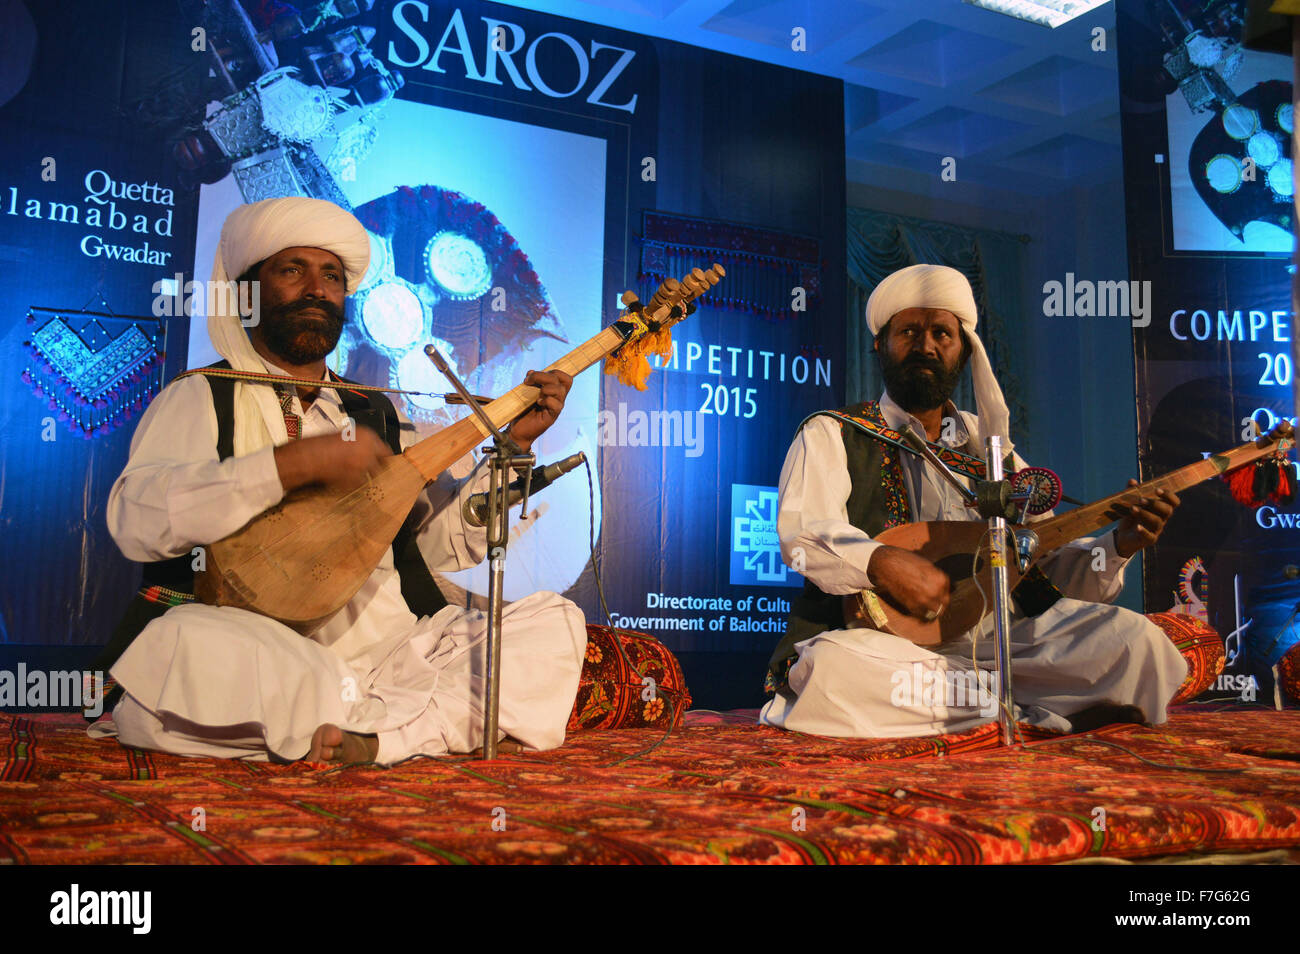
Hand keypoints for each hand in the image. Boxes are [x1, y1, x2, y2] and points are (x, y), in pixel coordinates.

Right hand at [274, 428, 391, 492]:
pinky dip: (352, 482)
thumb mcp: (344, 436)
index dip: (380, 457)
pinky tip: (340, 476)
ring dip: (363, 474)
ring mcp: (364, 465)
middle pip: (382, 465)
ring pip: (372, 475)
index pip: (385, 450)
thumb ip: (361, 443)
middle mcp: (369, 449)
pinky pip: (360, 483)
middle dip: (373, 467)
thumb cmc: (321, 444)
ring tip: (347, 471)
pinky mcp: (357, 478)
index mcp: (367, 435)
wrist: (308, 456)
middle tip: (361, 468)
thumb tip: (371, 452)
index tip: (379, 461)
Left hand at [509, 369, 571, 450]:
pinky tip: (538, 403)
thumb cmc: (522, 411)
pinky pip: (556, 405)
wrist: (517, 430)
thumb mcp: (526, 392)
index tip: (535, 375)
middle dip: (542, 376)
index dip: (553, 371)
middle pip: (562, 379)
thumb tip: (531, 372)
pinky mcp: (552, 417)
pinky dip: (546, 401)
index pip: (564, 377)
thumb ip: (531, 381)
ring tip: (536, 395)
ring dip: (545, 388)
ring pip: (560, 390)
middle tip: (528, 381)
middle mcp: (558, 398)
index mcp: (554, 391)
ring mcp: (556, 408)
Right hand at [867, 545, 950, 620]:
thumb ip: (937, 577)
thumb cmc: (906, 561)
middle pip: (944, 604)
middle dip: (940, 602)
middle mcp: (935, 592)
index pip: (949, 592)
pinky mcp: (912, 607)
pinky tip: (920, 609)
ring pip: (935, 612)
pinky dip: (922, 614)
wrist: (887, 565)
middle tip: (934, 600)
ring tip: (928, 606)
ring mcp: (924, 601)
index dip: (943, 592)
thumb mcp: (927, 565)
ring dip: (932, 610)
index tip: (938, 592)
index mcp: (941, 580)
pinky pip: (922, 616)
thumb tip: (944, 585)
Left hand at [1111, 479, 1179, 557]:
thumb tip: (1132, 482)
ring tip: (1132, 508)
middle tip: (1141, 499)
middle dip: (1155, 504)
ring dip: (1145, 514)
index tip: (1157, 490)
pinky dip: (1144, 531)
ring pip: (1157, 522)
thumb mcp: (1129, 503)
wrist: (1123, 536)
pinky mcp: (1149, 540)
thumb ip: (1131, 492)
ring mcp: (1156, 530)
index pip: (1173, 502)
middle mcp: (1161, 519)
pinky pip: (1149, 536)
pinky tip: (1137, 527)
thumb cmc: (1131, 517)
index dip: (1168, 495)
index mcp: (1160, 508)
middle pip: (1167, 511)